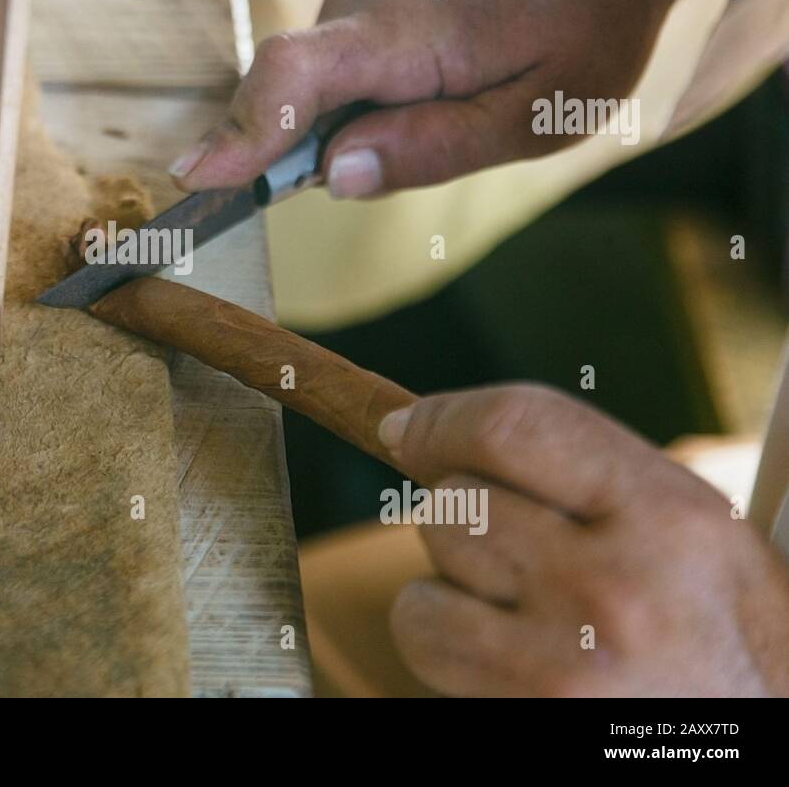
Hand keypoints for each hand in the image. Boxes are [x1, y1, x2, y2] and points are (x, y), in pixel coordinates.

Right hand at [169, 0, 731, 197]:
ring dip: (346, 120)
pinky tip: (428, 88)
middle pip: (290, 88)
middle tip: (387, 163)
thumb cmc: (587, 21)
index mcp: (410, 28)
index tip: (196, 179)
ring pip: (315, 78)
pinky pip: (334, 57)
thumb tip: (337, 176)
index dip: (241, 133)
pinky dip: (356, 92)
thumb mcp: (537, 115)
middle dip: (304, 149)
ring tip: (447, 109)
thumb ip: (433, 148)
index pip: (295, 75)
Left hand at [376, 385, 788, 696]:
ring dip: (452, 584)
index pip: (512, 425)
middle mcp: (618, 585)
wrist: (765, 735)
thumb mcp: (690, 526)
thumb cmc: (714, 625)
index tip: (403, 429)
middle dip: (464, 516)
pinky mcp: (529, 712)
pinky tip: (504, 653)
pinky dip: (441, 640)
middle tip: (520, 552)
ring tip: (523, 609)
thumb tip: (420, 432)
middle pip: (454, 501)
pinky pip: (424, 638)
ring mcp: (570, 663)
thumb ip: (583, 471)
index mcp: (669, 514)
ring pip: (428, 573)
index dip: (438, 420)